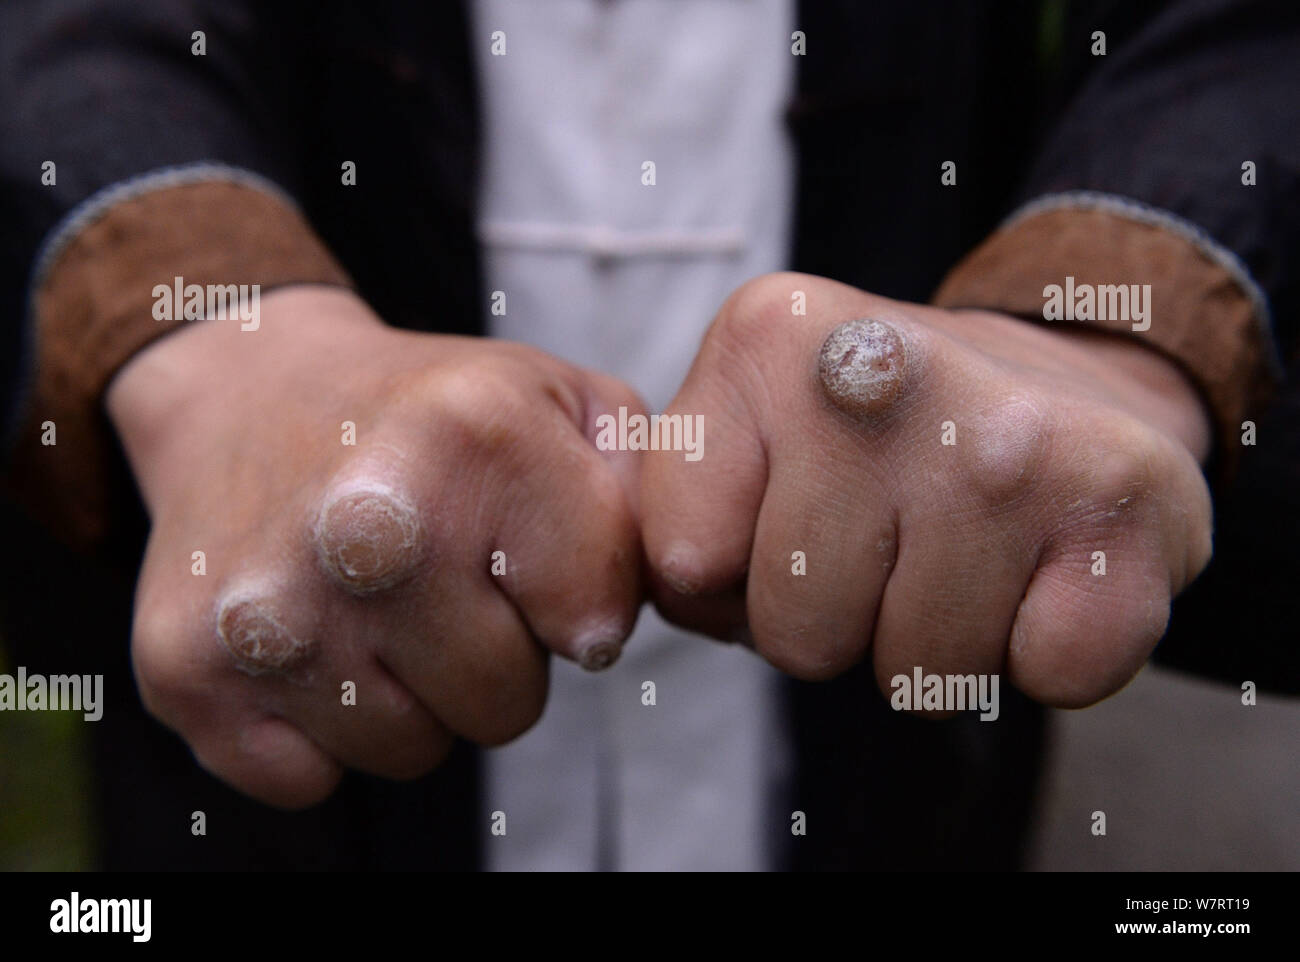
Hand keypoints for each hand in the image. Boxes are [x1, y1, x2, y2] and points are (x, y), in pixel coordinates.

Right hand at [107, 286, 643, 805]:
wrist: (251, 391)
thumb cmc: (432, 412)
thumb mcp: (565, 402)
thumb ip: (653, 489)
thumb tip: (683, 588)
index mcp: (476, 436)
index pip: (599, 631)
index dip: (577, 600)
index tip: (529, 551)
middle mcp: (366, 528)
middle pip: (505, 708)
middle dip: (492, 653)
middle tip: (440, 571)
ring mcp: (267, 610)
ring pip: (410, 751)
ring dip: (407, 690)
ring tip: (372, 596)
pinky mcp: (187, 674)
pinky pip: (311, 780)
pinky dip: (317, 727)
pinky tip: (310, 634)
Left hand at [640, 273, 1212, 707]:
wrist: (1075, 382)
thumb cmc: (891, 436)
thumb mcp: (753, 424)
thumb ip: (682, 505)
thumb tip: (681, 587)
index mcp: (766, 339)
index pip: (681, 566)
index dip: (732, 584)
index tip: (787, 529)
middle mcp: (879, 373)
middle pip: (797, 637)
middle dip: (840, 623)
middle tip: (894, 542)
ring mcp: (1005, 438)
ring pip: (916, 677)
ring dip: (938, 643)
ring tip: (968, 551)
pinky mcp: (1118, 501)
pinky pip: (1049, 677)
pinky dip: (1048, 654)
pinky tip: (1049, 570)